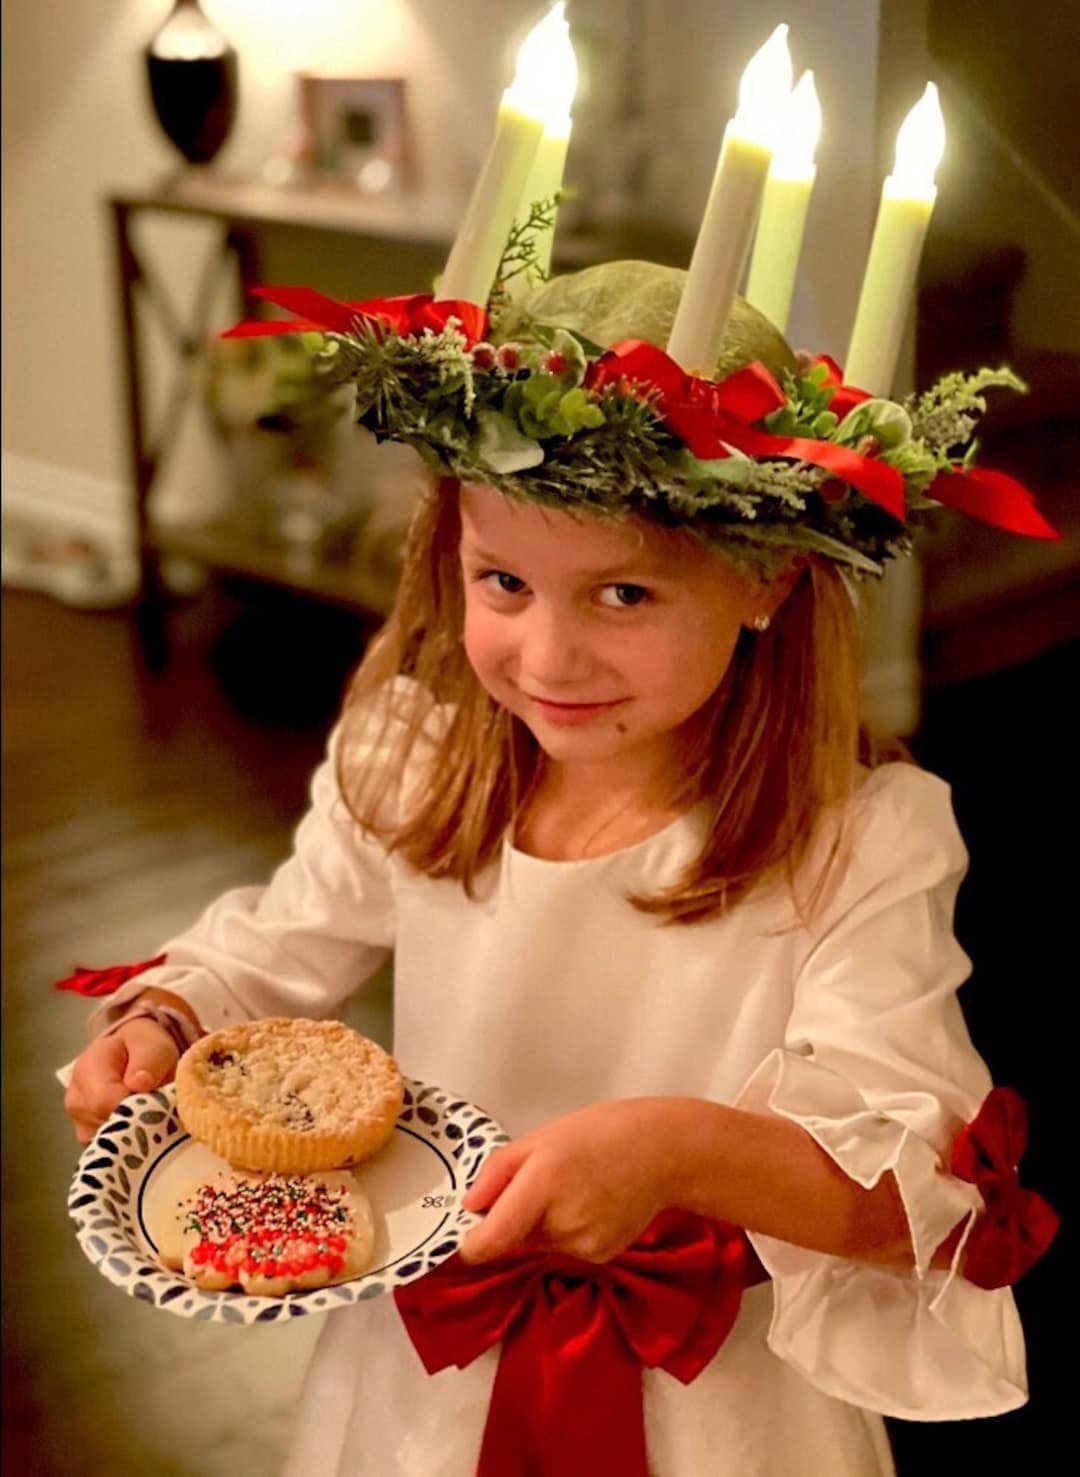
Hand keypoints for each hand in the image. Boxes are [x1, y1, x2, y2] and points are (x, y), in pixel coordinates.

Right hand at [64, 1016, 178, 1145]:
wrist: (133, 1055)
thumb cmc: (142, 1049)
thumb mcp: (153, 1044)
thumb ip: (149, 1060)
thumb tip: (139, 1083)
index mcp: (87, 1070)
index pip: (104, 1102)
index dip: (135, 1106)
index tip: (157, 1100)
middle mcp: (76, 1101)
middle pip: (107, 1127)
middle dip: (138, 1121)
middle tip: (159, 1106)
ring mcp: (80, 1124)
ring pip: (111, 1143)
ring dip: (136, 1132)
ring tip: (150, 1112)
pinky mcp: (91, 1141)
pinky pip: (113, 1152)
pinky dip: (131, 1142)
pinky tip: (143, 1125)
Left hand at [458, 1099, 681, 1264]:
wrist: (663, 1151)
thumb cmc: (602, 1133)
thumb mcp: (540, 1137)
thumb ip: (497, 1172)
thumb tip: (471, 1206)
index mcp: (541, 1185)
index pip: (491, 1241)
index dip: (472, 1245)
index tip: (467, 1238)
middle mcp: (561, 1222)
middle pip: (515, 1238)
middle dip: (517, 1218)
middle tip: (543, 1182)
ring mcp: (583, 1244)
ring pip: (541, 1243)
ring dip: (544, 1223)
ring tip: (575, 1188)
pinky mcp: (600, 1256)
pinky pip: (567, 1247)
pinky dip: (570, 1230)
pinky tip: (592, 1203)